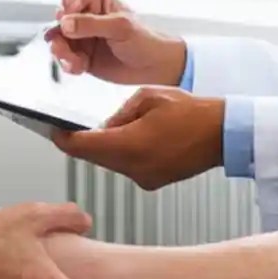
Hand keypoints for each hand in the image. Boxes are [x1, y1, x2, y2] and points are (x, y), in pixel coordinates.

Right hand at [46, 0, 187, 85]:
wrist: (155, 67)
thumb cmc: (144, 40)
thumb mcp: (119, 27)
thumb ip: (91, 24)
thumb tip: (64, 23)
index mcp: (98, 3)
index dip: (66, 6)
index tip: (67, 16)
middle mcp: (88, 20)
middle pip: (60, 20)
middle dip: (58, 32)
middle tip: (61, 42)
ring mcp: (84, 39)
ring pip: (60, 41)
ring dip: (60, 51)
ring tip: (71, 60)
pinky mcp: (84, 58)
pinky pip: (67, 60)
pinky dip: (68, 64)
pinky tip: (78, 68)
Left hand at [52, 86, 224, 190]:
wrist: (223, 133)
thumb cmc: (192, 111)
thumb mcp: (148, 97)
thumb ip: (119, 113)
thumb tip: (104, 125)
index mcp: (129, 145)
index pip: (81, 147)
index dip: (63, 138)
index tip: (54, 128)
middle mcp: (133, 168)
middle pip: (93, 158)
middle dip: (83, 142)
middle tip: (74, 126)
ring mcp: (144, 178)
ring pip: (109, 164)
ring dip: (104, 148)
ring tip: (110, 128)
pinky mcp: (154, 181)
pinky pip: (127, 168)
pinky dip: (123, 154)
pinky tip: (133, 138)